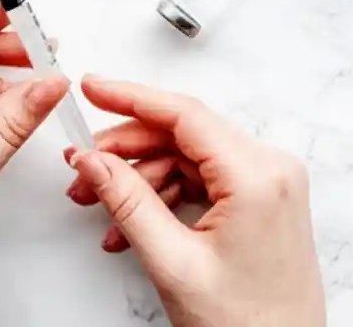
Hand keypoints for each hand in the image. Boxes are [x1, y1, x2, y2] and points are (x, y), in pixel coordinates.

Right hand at [64, 76, 324, 326]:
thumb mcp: (173, 263)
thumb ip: (127, 203)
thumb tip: (93, 161)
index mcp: (257, 176)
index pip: (183, 114)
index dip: (130, 97)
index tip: (92, 88)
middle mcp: (271, 170)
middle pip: (182, 135)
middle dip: (126, 151)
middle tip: (82, 169)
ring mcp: (270, 185)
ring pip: (187, 159)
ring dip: (140, 180)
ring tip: (99, 208)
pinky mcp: (262, 201)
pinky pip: (202, 181)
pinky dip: (164, 198)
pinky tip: (130, 225)